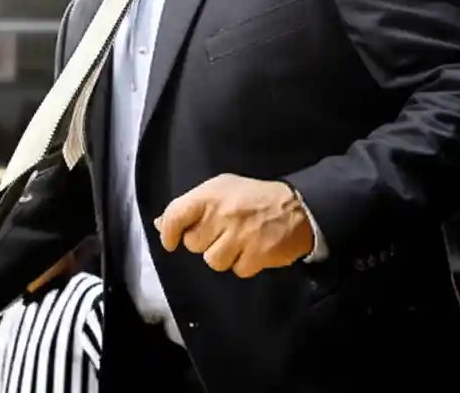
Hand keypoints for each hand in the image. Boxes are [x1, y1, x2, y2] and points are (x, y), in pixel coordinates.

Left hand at [155, 173, 312, 277]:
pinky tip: (254, 249)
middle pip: (194, 244)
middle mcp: (223, 214)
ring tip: (239, 241)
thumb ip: (191, 206)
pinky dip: (245, 264)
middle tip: (223, 232)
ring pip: (214, 261)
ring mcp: (240, 235)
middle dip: (206, 242)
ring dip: (225, 256)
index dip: (169, 232)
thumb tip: (161, 224)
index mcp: (211, 195)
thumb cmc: (254, 198)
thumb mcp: (221, 189)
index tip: (171, 242)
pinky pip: (238, 270)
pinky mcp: (257, 254)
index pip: (175, 215)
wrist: (297, 207)